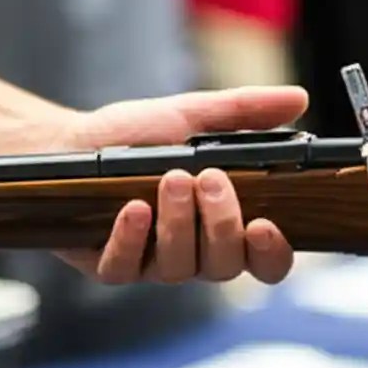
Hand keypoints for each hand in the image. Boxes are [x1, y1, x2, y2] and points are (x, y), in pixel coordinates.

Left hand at [48, 85, 307, 285]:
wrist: (68, 143)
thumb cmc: (136, 136)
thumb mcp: (192, 115)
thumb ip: (245, 112)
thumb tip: (299, 99)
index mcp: (225, 225)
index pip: (266, 260)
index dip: (273, 253)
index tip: (266, 224)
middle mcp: (195, 252)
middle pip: (225, 265)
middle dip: (221, 223)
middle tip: (209, 178)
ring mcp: (153, 263)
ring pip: (180, 267)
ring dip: (180, 223)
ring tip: (171, 178)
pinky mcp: (111, 265)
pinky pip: (126, 268)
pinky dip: (132, 238)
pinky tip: (133, 207)